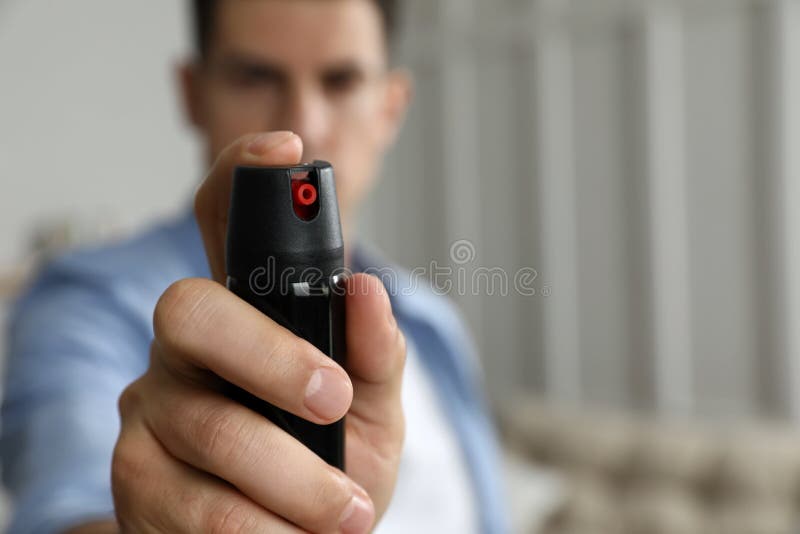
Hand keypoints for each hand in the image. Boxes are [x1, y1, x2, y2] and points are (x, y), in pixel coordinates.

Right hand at [110, 132, 406, 532]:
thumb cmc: (332, 472)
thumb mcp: (373, 417)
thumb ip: (375, 357)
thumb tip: (366, 288)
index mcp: (247, 320)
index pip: (222, 226)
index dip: (240, 176)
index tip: (286, 150)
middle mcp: (185, 351)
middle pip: (190, 309)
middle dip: (270, 356)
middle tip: (333, 401)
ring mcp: (150, 409)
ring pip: (205, 420)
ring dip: (290, 475)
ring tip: (345, 511)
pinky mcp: (135, 478)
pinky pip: (189, 499)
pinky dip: (256, 526)